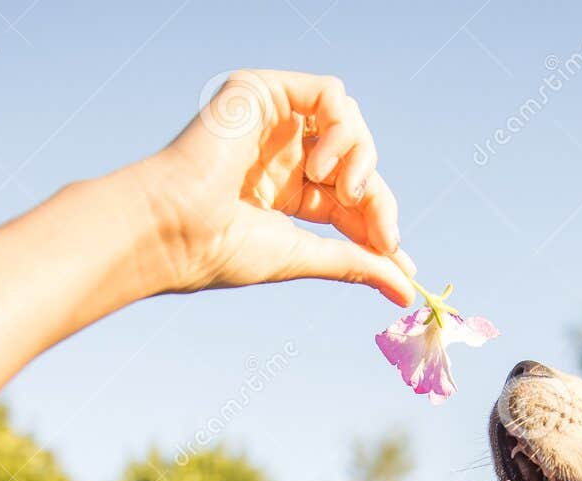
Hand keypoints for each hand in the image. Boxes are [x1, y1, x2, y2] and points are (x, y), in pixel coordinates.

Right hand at [134, 70, 415, 304]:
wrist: (173, 229)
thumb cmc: (221, 249)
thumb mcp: (303, 255)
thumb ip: (355, 262)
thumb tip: (408, 290)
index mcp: (284, 189)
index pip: (348, 198)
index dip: (378, 222)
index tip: (400, 260)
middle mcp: (280, 151)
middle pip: (356, 160)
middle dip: (377, 199)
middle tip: (381, 235)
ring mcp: (273, 119)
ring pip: (350, 121)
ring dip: (362, 162)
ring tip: (343, 194)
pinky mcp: (263, 90)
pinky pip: (330, 94)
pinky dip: (342, 130)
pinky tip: (320, 167)